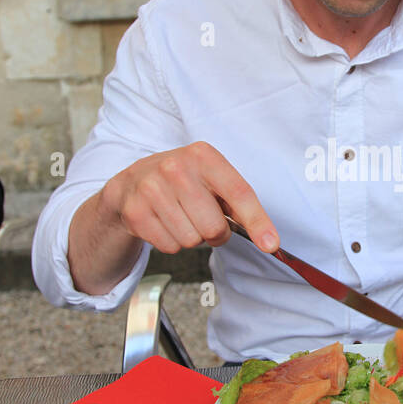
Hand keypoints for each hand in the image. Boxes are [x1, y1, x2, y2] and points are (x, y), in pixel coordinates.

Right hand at [100, 142, 278, 255]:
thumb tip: (268, 238)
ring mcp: (151, 189)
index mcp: (203, 156)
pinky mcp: (135, 212)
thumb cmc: (182, 182)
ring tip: (180, 217)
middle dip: (214, 232)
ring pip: (191, 240)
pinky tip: (163, 223)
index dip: (258, 222)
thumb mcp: (211, 178)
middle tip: (202, 217)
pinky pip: (170, 247)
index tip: (271, 244)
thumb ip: (238, 203)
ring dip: (191, 237)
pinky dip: (171, 243)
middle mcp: (175, 168)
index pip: (239, 192)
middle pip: (214, 227)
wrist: (131, 183)